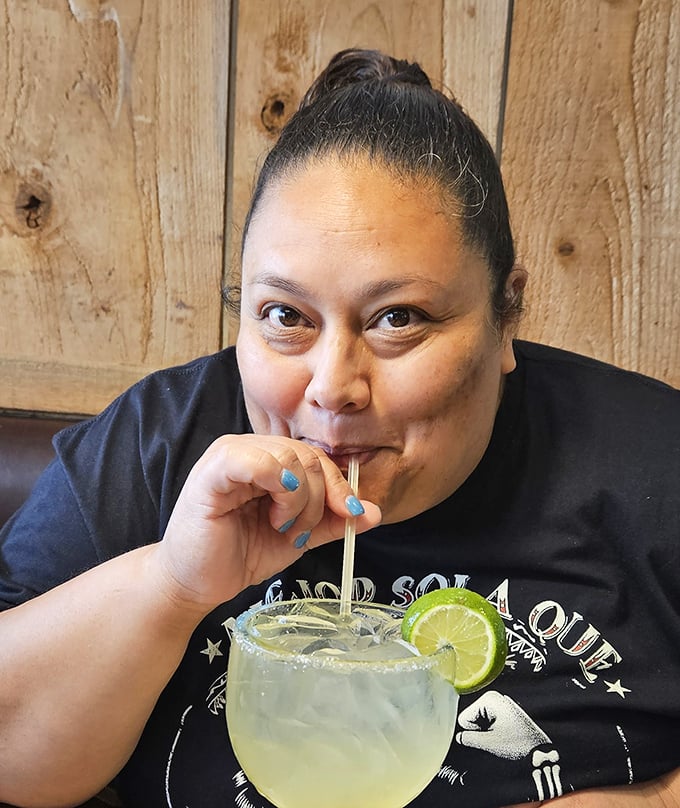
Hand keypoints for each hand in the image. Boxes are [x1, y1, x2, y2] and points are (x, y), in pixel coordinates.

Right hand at [153, 434, 380, 610]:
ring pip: (289, 457)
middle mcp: (249, 448)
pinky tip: (274, 515)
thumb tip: (375, 513)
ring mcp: (228, 455)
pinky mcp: (212, 471)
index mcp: (268, 459)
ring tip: (283, 526)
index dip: (339, 485)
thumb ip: (333, 522)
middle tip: (301, 531)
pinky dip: (278, 488)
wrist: (195, 584)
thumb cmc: (241, 554)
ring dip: (299, 500)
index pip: (316, 456)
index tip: (352, 515)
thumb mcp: (298, 536)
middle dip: (319, 498)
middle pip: (307, 455)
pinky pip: (256, 461)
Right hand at [455, 690, 550, 759]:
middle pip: (472, 719)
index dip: (472, 732)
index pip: (464, 718)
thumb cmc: (520, 746)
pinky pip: (490, 724)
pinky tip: (505, 739)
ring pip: (480, 723)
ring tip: (503, 741)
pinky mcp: (507, 715)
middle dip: (480, 732)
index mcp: (490, 698)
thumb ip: (469, 739)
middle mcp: (495, 698)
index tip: (489, 739)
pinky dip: (494, 733)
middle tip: (497, 741)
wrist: (543, 755)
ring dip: (487, 734)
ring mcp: (502, 706)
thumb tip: (458, 737)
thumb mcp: (490, 743)